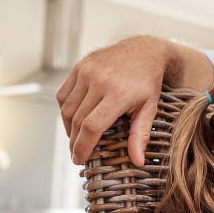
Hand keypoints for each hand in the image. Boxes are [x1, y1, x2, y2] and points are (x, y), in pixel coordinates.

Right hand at [57, 36, 168, 165]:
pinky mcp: (79, 67)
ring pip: (67, 108)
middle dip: (75, 141)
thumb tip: (137, 161)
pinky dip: (65, 111)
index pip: (92, 126)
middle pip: (77, 120)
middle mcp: (99, 81)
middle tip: (77, 155)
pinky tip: (75, 120)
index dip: (82, 146)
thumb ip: (140, 135)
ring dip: (69, 128)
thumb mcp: (150, 109)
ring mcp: (86, 71)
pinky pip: (63, 95)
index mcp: (118, 93)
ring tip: (76, 140)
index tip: (79, 159)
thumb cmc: (148, 82)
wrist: (144, 51)